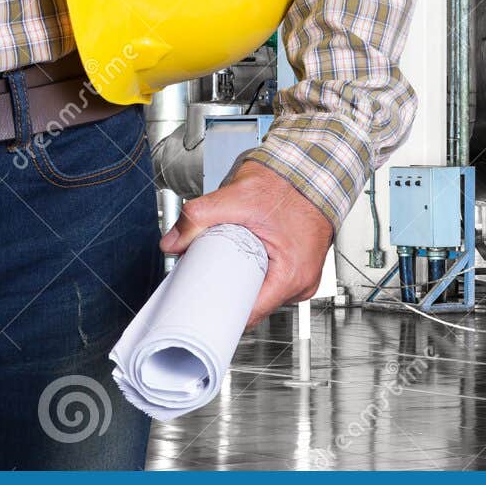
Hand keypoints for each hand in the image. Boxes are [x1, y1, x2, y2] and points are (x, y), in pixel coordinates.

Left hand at [159, 159, 333, 326]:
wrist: (313, 169)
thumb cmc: (290, 184)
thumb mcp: (238, 197)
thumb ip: (198, 216)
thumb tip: (173, 241)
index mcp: (292, 274)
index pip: (249, 314)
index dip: (220, 314)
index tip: (200, 308)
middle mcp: (302, 282)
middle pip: (254, 306)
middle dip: (227, 294)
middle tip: (207, 276)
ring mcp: (304, 276)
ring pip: (263, 294)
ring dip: (243, 282)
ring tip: (228, 264)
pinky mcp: (300, 268)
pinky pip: (273, 281)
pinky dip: (256, 273)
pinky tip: (246, 260)